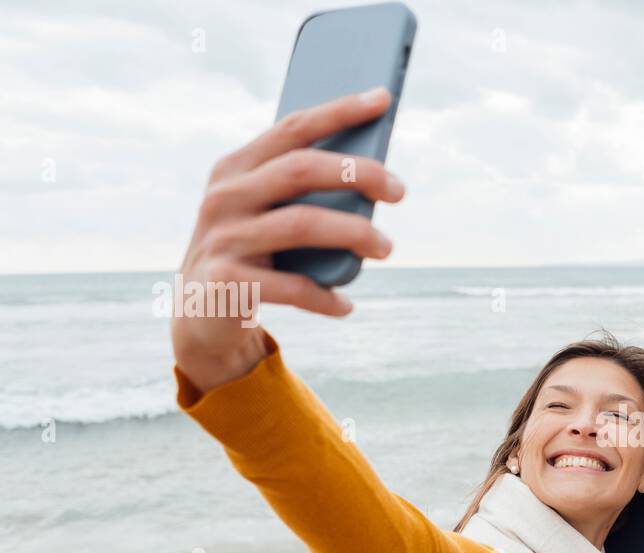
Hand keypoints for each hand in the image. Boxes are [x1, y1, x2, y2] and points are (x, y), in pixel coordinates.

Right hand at [172, 86, 405, 392]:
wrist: (199, 319)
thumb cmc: (250, 256)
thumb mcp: (263, 216)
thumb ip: (299, 194)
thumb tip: (375, 181)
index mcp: (235, 169)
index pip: (292, 128)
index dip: (339, 111)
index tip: (383, 99)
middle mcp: (225, 197)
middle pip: (301, 169)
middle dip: (358, 173)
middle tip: (400, 191)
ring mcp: (223, 238)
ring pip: (303, 224)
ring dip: (355, 233)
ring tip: (386, 247)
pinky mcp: (227, 283)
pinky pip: (292, 287)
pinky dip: (326, 297)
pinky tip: (345, 306)